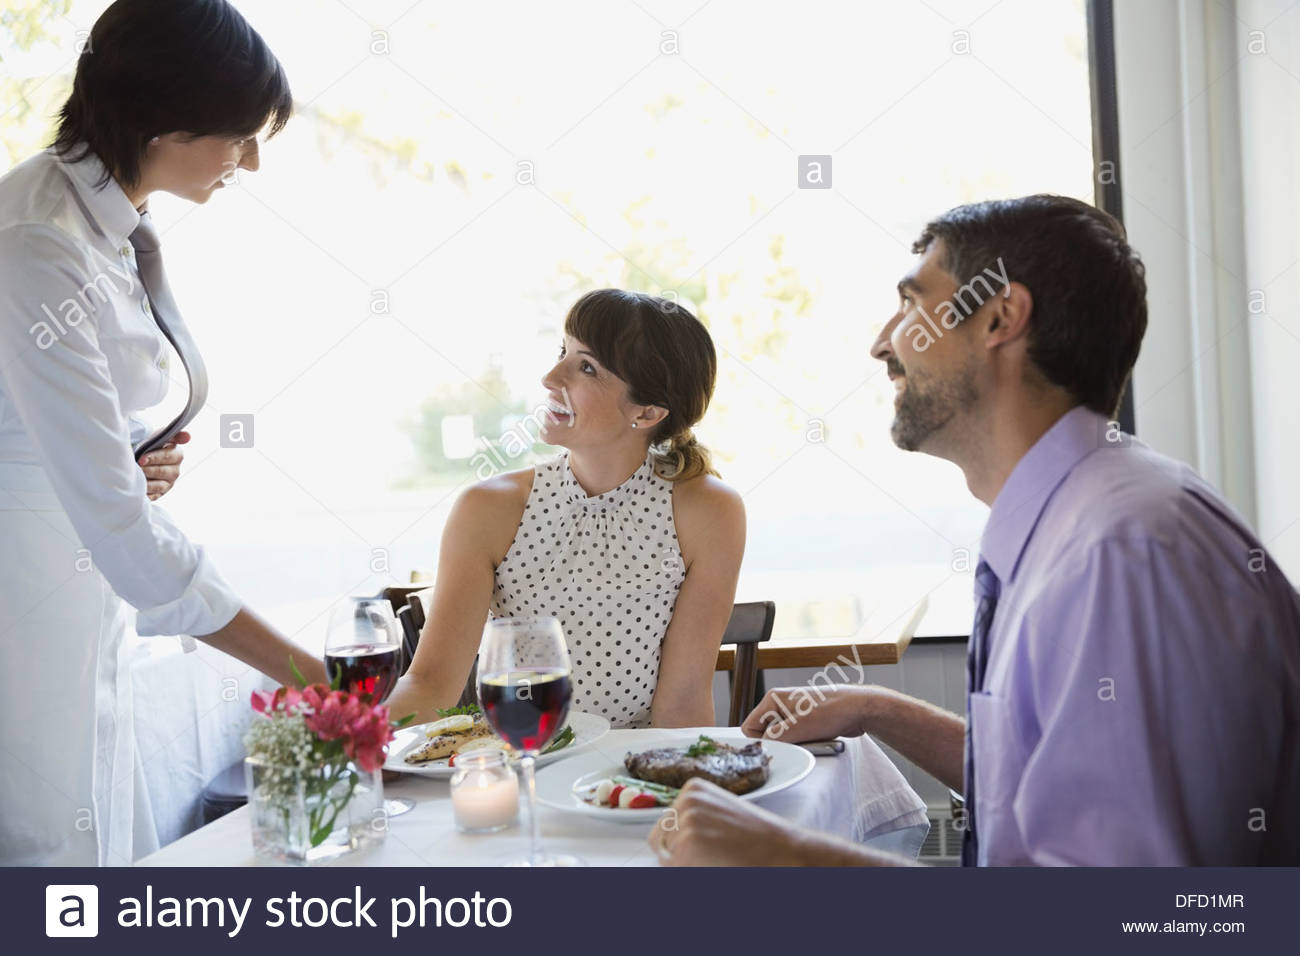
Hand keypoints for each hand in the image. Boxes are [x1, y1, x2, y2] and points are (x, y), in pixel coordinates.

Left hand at [138, 430, 189, 500]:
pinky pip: (152, 496)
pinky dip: (144, 493)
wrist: (139, 458)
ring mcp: (168, 484)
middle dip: (147, 470)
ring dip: (145, 482)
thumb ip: (173, 435)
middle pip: (162, 472)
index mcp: (177, 455)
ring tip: (133, 477)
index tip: (141, 459)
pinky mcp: (160, 494)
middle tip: (135, 468)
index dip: (154, 458)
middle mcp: (175, 471)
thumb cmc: (149, 446)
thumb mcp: (159, 436)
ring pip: (157, 485)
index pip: (169, 457)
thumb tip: (188, 436)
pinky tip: (136, 488)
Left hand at [648, 778, 810, 865]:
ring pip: (666, 858)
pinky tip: (717, 866)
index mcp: (694, 788)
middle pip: (659, 840)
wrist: (783, 849)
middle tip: (710, 858)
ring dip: (685, 866)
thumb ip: (694, 819)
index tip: (703, 847)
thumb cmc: (758, 838)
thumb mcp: (721, 815)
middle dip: (677, 855)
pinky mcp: (689, 840)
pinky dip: (690, 873)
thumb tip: (664, 838)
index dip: (678, 844)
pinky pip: (674, 869)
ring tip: (718, 859)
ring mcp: (687, 818)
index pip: (665, 824)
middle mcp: (686, 799)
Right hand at [741, 685, 870, 742]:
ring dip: (794, 745)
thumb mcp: (797, 728)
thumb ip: (775, 739)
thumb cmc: (831, 711)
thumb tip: (762, 748)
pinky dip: (803, 743)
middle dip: (779, 743)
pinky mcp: (806, 722)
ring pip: (782, 738)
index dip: (759, 741)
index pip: (750, 726)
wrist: (859, 709)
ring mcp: (794, 714)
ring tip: (809, 741)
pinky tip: (815, 741)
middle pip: (765, 733)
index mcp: (773, 699)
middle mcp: (780, 705)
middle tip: (795, 745)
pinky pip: (796, 739)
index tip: (773, 749)